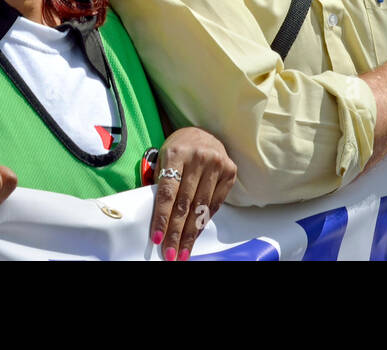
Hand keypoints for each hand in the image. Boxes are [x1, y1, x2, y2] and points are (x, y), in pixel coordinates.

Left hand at [150, 127, 236, 260]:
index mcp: (177, 153)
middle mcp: (198, 157)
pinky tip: (196, 234)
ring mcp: (216, 163)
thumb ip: (161, 182)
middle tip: (170, 253)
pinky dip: (204, 221)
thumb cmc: (180, 149)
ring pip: (201, 207)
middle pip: (185, 203)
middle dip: (176, 232)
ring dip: (190, 233)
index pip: (168, 191)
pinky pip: (215, 203)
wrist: (204, 133)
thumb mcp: (164, 158)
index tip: (157, 238)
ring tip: (183, 251)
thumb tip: (156, 218)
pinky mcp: (230, 170)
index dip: (162, 217)